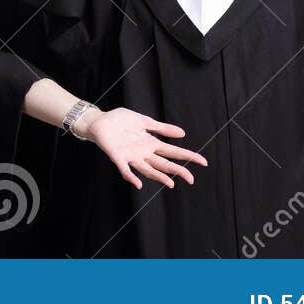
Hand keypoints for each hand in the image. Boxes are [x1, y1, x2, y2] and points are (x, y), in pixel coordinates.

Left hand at [79, 106, 207, 189]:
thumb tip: (183, 133)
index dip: (188, 156)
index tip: (203, 161)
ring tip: (171, 183)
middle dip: (177, 170)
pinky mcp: (118, 157)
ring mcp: (131, 156)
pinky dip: (131, 176)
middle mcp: (143, 153)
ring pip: (148, 170)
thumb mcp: (144, 121)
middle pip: (163, 164)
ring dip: (158, 177)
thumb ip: (162, 128)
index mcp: (151, 143)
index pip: (173, 152)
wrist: (99, 120)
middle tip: (191, 178)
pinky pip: (125, 170)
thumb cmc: (120, 120)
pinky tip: (138, 183)